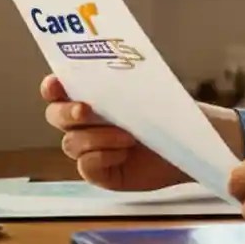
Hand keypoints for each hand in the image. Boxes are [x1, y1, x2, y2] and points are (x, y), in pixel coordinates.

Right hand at [41, 74, 187, 190]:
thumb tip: (108, 70)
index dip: (52, 87)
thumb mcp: (151, 94)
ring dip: (97, 137)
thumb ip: (126, 86)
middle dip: (67, 112)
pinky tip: (123, 154)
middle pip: (56, 116)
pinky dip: (102, 157)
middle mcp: (85, 124)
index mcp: (93, 98)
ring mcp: (90, 149)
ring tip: (129, 137)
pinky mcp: (100, 173)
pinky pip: (86, 165)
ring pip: (72, 143)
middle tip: (85, 109)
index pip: (59, 91)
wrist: (192, 145)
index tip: (55, 83)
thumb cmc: (172, 114)